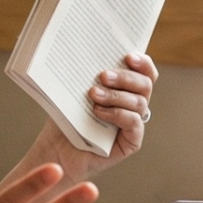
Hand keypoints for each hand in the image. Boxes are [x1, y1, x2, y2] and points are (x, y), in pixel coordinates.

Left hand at [27, 53, 159, 184]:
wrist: (56, 149)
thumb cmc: (66, 118)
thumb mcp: (76, 91)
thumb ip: (89, 75)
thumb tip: (91, 53)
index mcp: (126, 89)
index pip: (145, 73)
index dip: (143, 63)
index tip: (127, 56)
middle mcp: (134, 106)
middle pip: (145, 85)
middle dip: (125, 78)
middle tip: (102, 76)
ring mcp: (134, 124)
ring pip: (140, 103)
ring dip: (116, 96)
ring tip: (93, 94)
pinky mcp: (132, 142)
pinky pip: (135, 122)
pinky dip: (117, 114)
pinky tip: (98, 112)